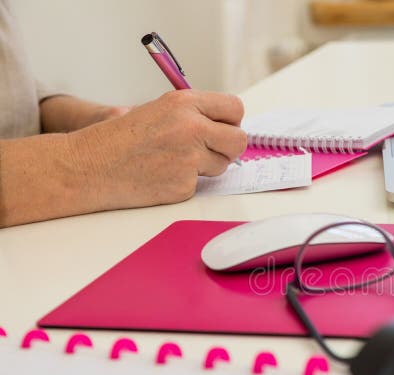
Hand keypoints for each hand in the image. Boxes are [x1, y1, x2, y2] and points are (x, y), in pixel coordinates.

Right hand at [0, 90, 246, 226]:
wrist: (88, 166)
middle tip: (212, 149)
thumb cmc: (119, 138)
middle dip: (229, 147)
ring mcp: (190, 159)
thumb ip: (192, 115)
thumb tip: (225, 125)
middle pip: (239, 140)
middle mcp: (192, 128)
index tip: (224, 127)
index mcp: (184, 103)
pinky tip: (161, 176)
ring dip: (207, 165)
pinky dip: (185, 182)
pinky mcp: (184, 185)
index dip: (231, 120)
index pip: (234, 108)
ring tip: (173, 160)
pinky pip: (200, 184)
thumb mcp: (156, 110)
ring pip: (223, 165)